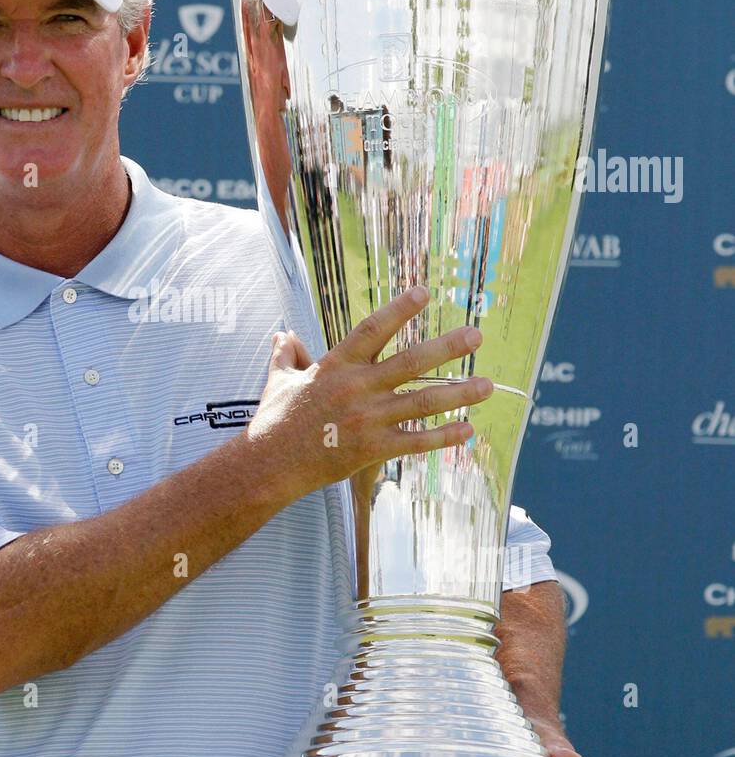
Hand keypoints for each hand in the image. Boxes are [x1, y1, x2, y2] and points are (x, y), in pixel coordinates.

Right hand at [247, 286, 493, 498]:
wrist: (268, 464)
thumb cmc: (274, 420)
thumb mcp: (278, 380)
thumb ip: (286, 355)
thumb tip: (282, 334)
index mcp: (336, 365)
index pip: (373, 329)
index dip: (399, 309)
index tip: (425, 292)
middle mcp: (357, 388)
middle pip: (410, 362)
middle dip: (447, 347)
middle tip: (476, 335)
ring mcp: (368, 420)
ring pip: (422, 402)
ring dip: (459, 393)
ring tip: (487, 385)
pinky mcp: (373, 449)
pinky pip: (416, 441)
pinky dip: (443, 437)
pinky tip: (467, 430)